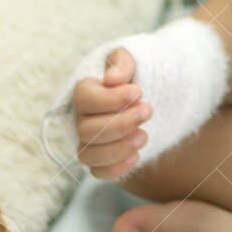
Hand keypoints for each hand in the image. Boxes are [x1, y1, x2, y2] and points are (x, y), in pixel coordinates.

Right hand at [73, 47, 152, 179]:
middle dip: (120, 124)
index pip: (84, 98)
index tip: (138, 93)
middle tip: (148, 111)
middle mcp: (81, 118)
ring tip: (144, 136)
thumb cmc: (137, 74)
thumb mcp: (133, 59)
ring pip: (88, 155)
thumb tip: (111, 78)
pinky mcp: (101, 159)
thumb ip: (122, 62)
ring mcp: (89, 141)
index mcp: (85, 91)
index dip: (111, 99)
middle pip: (87, 130)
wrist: (150, 95)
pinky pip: (98, 173)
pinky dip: (116, 169)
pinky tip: (137, 156)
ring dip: (118, 149)